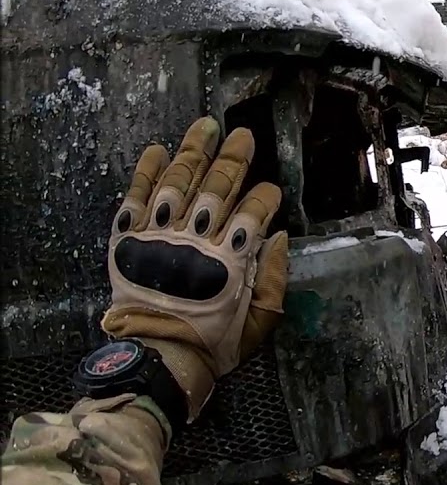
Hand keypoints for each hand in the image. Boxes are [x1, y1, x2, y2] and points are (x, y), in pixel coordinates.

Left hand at [102, 117, 288, 420]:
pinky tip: (157, 150)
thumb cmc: (214, 343)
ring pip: (179, 183)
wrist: (157, 358)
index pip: (254, 213)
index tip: (271, 191)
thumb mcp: (260, 321)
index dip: (265, 197)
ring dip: (194, 152)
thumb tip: (279, 237)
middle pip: (219, 188)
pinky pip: (136, 198)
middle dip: (234, 158)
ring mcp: (159, 237)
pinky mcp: (128, 241)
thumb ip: (274, 279)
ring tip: (204, 126)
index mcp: (231, 262)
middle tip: (243, 134)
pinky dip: (146, 173)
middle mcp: (196, 241)